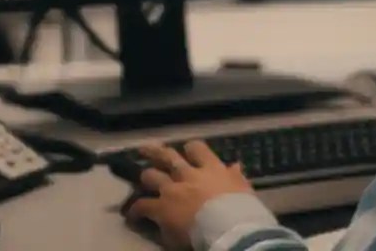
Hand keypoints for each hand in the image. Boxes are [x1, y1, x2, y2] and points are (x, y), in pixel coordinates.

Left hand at [124, 141, 253, 249]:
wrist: (227, 226)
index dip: (190, 149)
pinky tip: (132, 215)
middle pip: (167, 157)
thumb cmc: (240, 208)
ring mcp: (172, 190)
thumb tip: (236, 166)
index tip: (187, 151)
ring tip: (143, 180)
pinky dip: (136, 210)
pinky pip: (142, 205)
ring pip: (151, 176)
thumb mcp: (243, 188)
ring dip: (147, 177)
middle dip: (156, 152)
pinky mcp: (161, 208)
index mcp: (211, 168)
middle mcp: (188, 174)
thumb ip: (236, 176)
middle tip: (145, 150)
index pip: (197, 149)